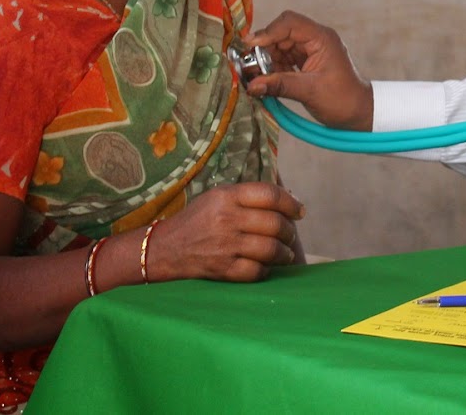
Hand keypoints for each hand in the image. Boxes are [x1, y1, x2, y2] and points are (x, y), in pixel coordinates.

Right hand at [148, 182, 303, 282]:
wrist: (165, 249)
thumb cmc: (198, 219)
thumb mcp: (218, 196)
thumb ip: (249, 196)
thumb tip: (289, 198)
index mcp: (227, 196)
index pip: (270, 195)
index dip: (292, 203)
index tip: (300, 211)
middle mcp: (227, 219)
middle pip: (275, 223)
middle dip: (290, 232)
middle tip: (291, 235)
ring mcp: (225, 245)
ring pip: (271, 249)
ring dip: (284, 253)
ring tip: (285, 253)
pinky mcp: (223, 269)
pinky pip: (257, 271)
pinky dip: (267, 270)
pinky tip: (266, 266)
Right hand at [244, 11, 373, 131]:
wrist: (359, 113)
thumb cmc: (343, 100)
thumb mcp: (310, 91)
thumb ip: (281, 85)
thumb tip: (252, 84)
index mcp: (322, 38)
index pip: (290, 23)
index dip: (268, 32)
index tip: (250, 46)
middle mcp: (315, 40)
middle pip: (281, 34)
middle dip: (262, 48)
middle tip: (246, 65)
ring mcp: (309, 51)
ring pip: (279, 47)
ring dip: (264, 60)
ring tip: (251, 75)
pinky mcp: (304, 63)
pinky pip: (283, 59)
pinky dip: (271, 68)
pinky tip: (262, 80)